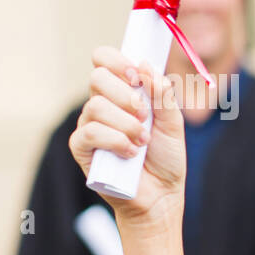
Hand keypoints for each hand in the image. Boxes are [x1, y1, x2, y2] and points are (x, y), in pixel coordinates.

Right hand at [69, 46, 186, 227]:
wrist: (162, 194)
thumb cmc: (166, 158)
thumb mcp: (173, 123)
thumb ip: (163, 95)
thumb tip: (145, 66)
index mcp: (123, 93)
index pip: (104, 60)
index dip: (117, 60)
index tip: (137, 74)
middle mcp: (102, 105)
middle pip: (97, 78)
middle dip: (126, 94)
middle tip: (144, 114)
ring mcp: (89, 125)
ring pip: (96, 106)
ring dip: (126, 123)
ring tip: (142, 141)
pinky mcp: (81, 148)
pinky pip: (91, 132)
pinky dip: (116, 140)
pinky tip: (131, 152)